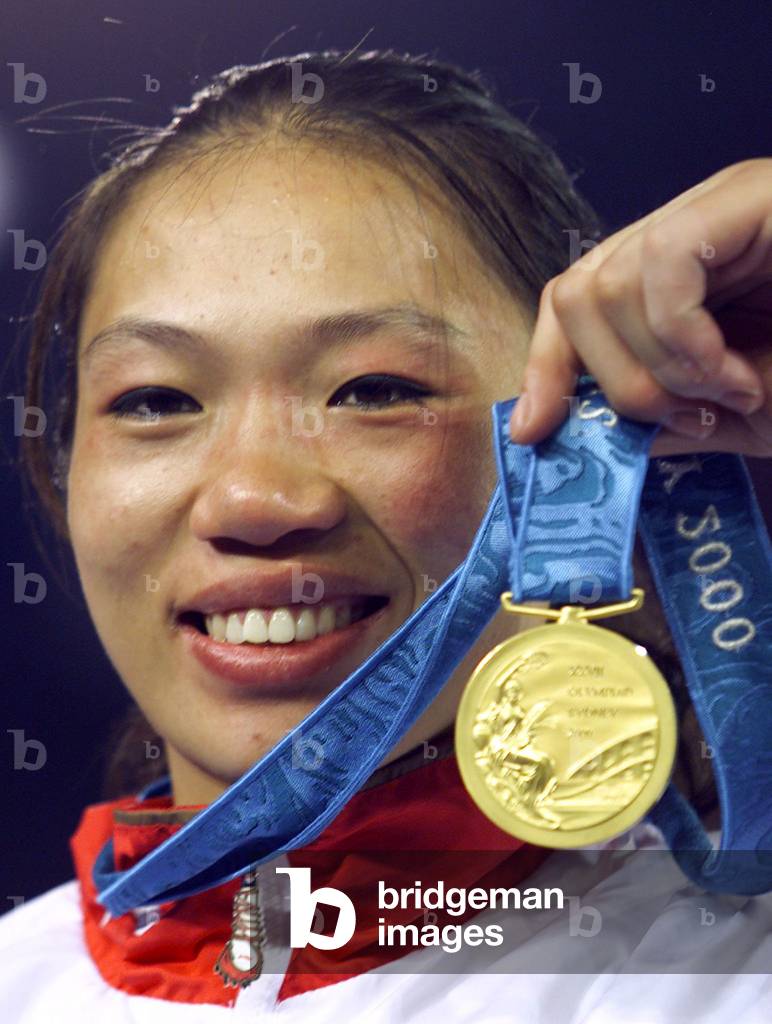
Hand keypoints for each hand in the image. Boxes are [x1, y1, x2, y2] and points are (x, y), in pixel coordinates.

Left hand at [509, 158, 771, 457]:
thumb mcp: (733, 412)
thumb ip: (661, 417)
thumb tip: (584, 433)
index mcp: (667, 279)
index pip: (571, 302)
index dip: (545, 367)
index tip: (533, 432)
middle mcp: (677, 234)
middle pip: (576, 292)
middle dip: (616, 381)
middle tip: (689, 413)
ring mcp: (710, 207)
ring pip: (607, 284)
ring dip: (662, 368)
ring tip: (729, 390)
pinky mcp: (744, 196)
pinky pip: (664, 269)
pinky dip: (684, 341)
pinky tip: (734, 372)